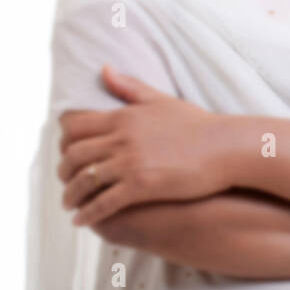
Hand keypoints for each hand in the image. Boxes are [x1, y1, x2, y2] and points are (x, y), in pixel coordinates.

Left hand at [57, 65, 230, 226]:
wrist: (226, 148)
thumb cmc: (198, 125)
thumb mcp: (161, 100)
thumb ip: (129, 87)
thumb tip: (104, 69)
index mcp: (124, 116)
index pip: (75, 127)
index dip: (63, 141)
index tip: (64, 152)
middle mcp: (121, 139)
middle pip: (74, 155)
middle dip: (63, 170)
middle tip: (64, 180)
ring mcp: (130, 163)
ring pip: (84, 180)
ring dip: (70, 195)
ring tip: (69, 203)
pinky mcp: (141, 186)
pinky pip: (103, 203)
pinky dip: (88, 213)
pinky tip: (81, 220)